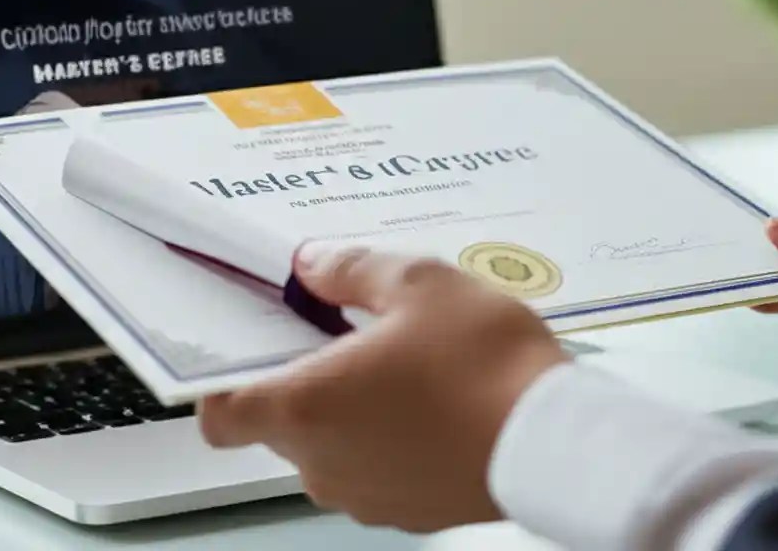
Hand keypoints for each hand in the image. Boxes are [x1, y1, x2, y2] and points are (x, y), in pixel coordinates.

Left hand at [199, 246, 568, 531]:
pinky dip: (389, 443)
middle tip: (350, 337)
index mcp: (306, 406)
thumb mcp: (419, 284)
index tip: (250, 349)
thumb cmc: (486, 366)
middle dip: (308, 383)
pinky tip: (434, 405)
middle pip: (280, 426)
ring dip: (351, 414)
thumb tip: (315, 265)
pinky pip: (376, 472)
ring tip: (404, 369)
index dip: (223, 383)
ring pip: (330, 450)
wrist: (559, 442)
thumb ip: (351, 271)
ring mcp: (365, 497)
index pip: (219, 415)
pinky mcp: (409, 513)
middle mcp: (323, 463)